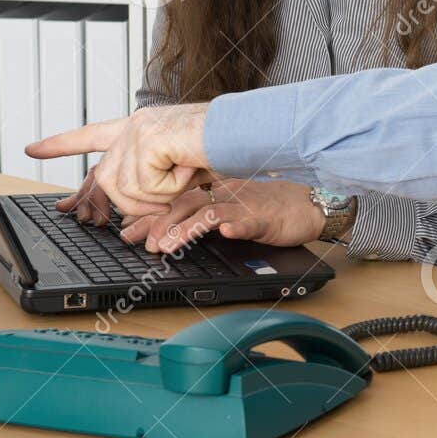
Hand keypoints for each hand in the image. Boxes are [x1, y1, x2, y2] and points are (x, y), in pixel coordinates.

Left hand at [27, 103, 210, 215]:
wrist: (245, 130)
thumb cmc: (224, 148)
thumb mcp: (181, 168)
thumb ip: (151, 180)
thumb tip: (127, 210)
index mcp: (140, 128)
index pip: (91, 135)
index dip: (61, 144)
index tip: (31, 149)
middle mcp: (133, 125)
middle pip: (108, 181)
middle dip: (138, 202)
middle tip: (174, 190)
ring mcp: (137, 131)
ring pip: (126, 190)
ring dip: (161, 195)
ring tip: (186, 173)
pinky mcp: (146, 140)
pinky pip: (146, 187)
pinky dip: (172, 188)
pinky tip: (188, 167)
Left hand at [119, 178, 325, 252]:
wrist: (309, 204)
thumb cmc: (271, 208)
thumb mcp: (231, 209)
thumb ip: (202, 215)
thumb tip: (165, 232)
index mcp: (215, 191)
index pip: (174, 199)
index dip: (149, 215)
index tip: (127, 232)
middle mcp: (225, 194)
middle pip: (184, 204)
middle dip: (159, 224)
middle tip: (140, 243)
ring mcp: (245, 206)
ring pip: (209, 212)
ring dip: (186, 229)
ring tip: (168, 246)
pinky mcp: (266, 218)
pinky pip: (249, 221)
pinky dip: (236, 227)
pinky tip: (227, 233)